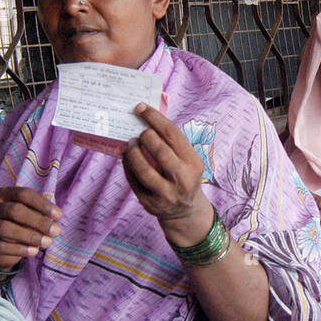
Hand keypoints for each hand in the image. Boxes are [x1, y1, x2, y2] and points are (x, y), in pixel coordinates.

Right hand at [0, 186, 62, 270]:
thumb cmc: (17, 225)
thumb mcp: (28, 216)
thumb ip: (39, 213)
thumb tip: (56, 216)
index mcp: (2, 195)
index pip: (23, 194)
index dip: (42, 204)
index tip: (59, 215)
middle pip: (14, 210)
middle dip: (38, 221)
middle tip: (56, 231)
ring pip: (5, 228)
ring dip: (30, 236)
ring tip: (47, 242)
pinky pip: (0, 246)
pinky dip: (19, 249)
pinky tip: (34, 251)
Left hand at [123, 103, 210, 246]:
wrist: (185, 211)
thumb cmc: (183, 176)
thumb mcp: (188, 161)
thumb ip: (172, 143)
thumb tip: (145, 119)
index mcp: (194, 163)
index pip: (173, 135)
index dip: (155, 118)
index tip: (141, 108)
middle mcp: (182, 179)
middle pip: (160, 152)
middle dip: (146, 137)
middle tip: (140, 132)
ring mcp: (166, 194)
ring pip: (143, 170)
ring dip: (133, 152)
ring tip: (131, 144)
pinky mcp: (150, 203)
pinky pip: (133, 181)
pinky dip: (127, 166)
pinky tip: (127, 157)